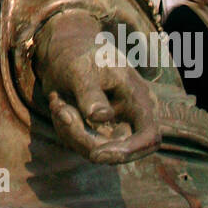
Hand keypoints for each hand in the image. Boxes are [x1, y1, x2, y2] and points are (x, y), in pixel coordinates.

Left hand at [33, 10, 160, 164]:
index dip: (129, 152)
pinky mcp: (97, 132)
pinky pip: (79, 144)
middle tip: (59, 109)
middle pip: (115, 149)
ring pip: (93, 149)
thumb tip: (101, 117)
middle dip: (82, 136)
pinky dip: (64, 128)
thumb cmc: (77, 56)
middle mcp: (130, 118)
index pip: (149, 137)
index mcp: (138, 99)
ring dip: (69, 129)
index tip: (96, 154)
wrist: (64, 53)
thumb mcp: (81, 70)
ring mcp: (114, 127)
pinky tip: (59, 104)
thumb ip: (90, 92)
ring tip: (58, 100)